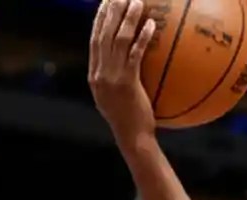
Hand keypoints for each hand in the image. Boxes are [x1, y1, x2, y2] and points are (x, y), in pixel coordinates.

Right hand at [89, 0, 156, 138]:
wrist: (133, 138)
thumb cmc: (131, 120)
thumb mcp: (118, 97)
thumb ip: (119, 78)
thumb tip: (132, 62)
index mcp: (95, 75)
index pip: (95, 40)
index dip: (99, 19)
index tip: (105, 2)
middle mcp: (99, 73)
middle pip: (103, 34)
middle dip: (110, 11)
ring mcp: (111, 77)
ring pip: (117, 40)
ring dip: (127, 18)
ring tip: (137, 2)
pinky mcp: (126, 83)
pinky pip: (135, 55)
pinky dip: (142, 38)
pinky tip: (151, 25)